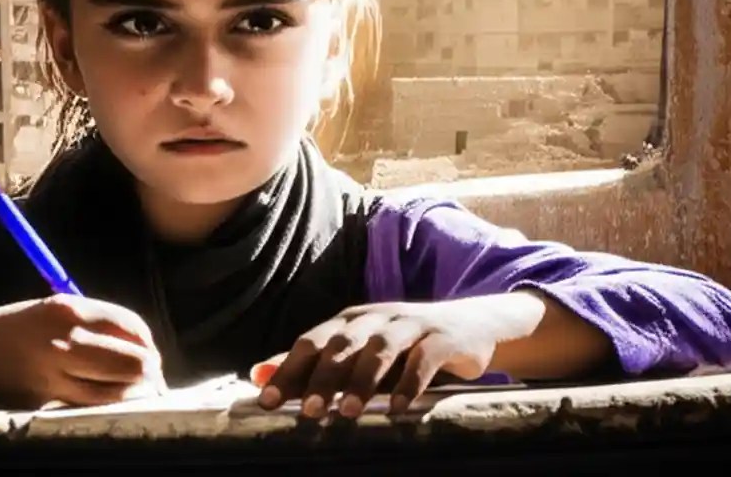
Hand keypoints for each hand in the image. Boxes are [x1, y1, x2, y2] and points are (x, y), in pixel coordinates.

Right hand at [0, 294, 166, 407]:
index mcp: (69, 310)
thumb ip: (97, 324)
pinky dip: (105, 404)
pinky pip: (90, 406)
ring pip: (117, 393)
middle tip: (150, 375)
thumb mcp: (56, 311)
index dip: (148, 341)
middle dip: (148, 371)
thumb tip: (143, 345)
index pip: (131, 326)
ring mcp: (56, 376)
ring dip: (133, 393)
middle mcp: (65, 341)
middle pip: (133, 363)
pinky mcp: (47, 403)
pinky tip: (107, 399)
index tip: (150, 349)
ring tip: (135, 390)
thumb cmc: (17, 328)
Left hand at [251, 298, 510, 418]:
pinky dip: (410, 383)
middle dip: (321, 377)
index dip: (288, 369)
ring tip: (347, 412)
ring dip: (362, 381)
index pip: (311, 342)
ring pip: (380, 349)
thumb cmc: (404, 345)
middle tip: (307, 411)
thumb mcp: (357, 351)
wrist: (472, 326)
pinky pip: (424, 359)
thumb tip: (258, 374)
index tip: (267, 400)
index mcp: (350, 321)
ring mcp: (410, 324)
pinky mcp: (443, 338)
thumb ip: (310, 364)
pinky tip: (398, 408)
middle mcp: (376, 318)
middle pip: (341, 343)